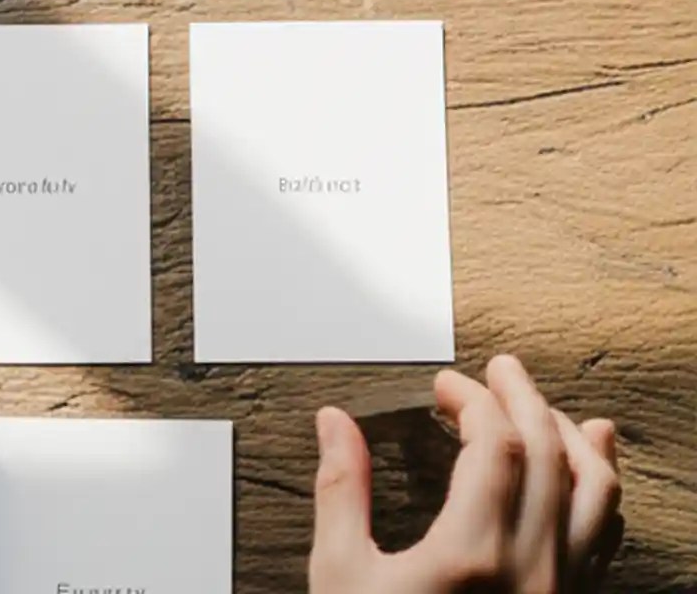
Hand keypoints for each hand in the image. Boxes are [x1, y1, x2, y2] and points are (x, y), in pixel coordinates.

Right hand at [309, 355, 621, 592]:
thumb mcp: (339, 576)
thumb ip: (340, 492)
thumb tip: (334, 424)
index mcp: (471, 554)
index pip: (494, 444)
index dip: (474, 400)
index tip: (447, 387)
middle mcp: (531, 570)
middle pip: (551, 454)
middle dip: (526, 399)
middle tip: (501, 370)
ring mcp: (559, 591)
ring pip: (596, 494)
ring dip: (576, 440)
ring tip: (558, 410)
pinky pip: (605, 539)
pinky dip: (602, 494)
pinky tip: (591, 475)